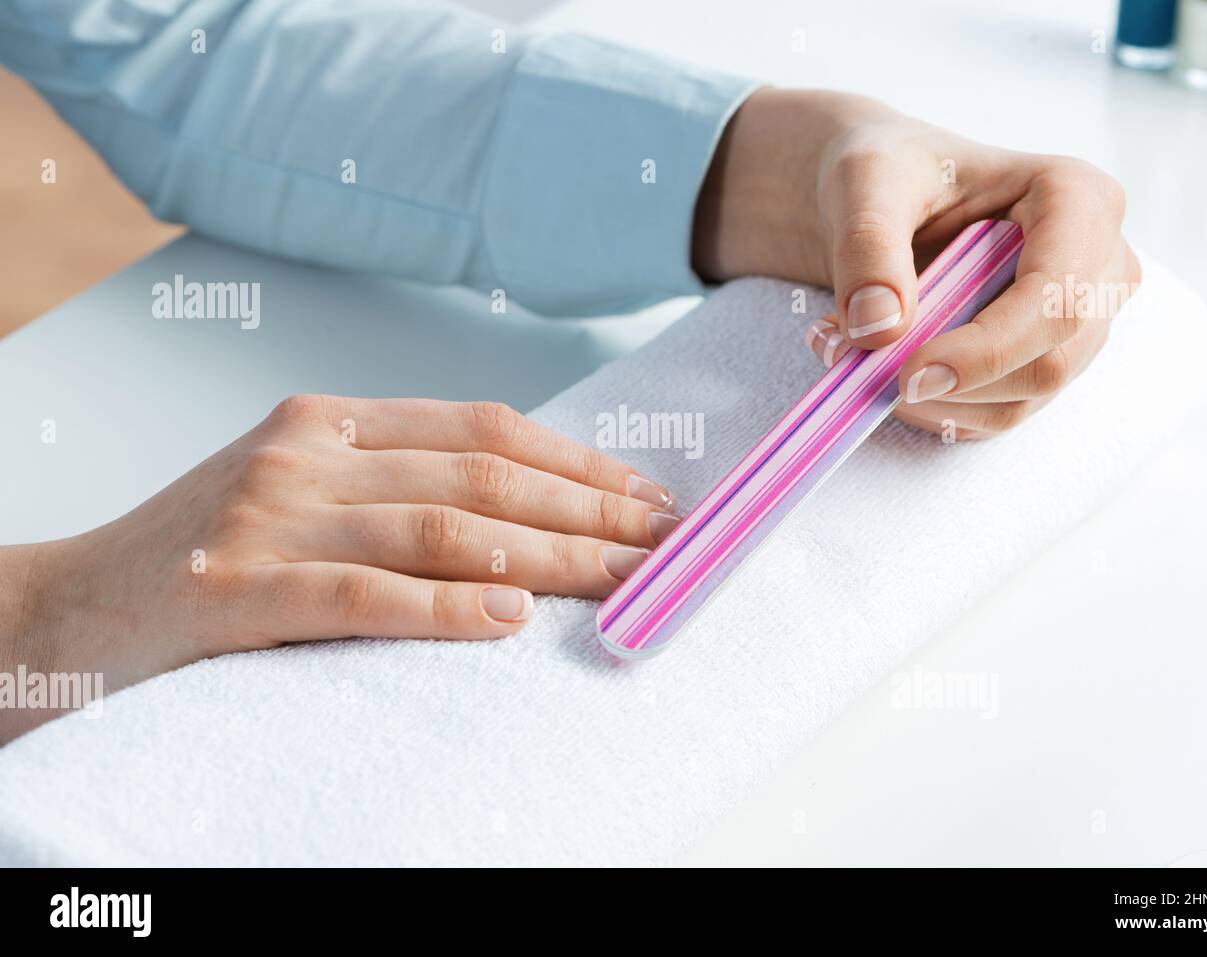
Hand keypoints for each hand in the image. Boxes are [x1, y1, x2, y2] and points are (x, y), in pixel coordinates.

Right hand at [0, 396, 677, 738]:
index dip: (577, 460)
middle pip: (481, 476)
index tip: (645, 495)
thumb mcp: (302, 492)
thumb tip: (530, 516)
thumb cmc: (205, 552)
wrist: (73, 603)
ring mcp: (270, 516)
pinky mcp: (237, 589)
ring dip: (549, 556)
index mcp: (332, 421)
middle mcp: (308, 453)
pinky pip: (363, 593)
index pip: (483, 428)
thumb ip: (395, 489)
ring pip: (443, 528)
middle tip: (663, 541)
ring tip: (622, 579)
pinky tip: (511, 618)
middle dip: (587, 510)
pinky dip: (445, 606)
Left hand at [693, 89, 1139, 438]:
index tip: (907, 375)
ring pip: (1021, 398)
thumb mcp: (864, 183)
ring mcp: (1081, 320)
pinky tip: (879, 370)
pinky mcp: (1043, 359)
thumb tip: (878, 328)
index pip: (1056, 299)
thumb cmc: (890, 171)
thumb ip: (866, 247)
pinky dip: (932, 407)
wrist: (887, 195)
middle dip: (952, 383)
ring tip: (850, 355)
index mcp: (1077, 198)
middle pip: (1048, 362)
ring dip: (931, 399)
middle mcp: (1099, 262)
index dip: (986, 350)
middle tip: (857, 370)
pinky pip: (996, 413)